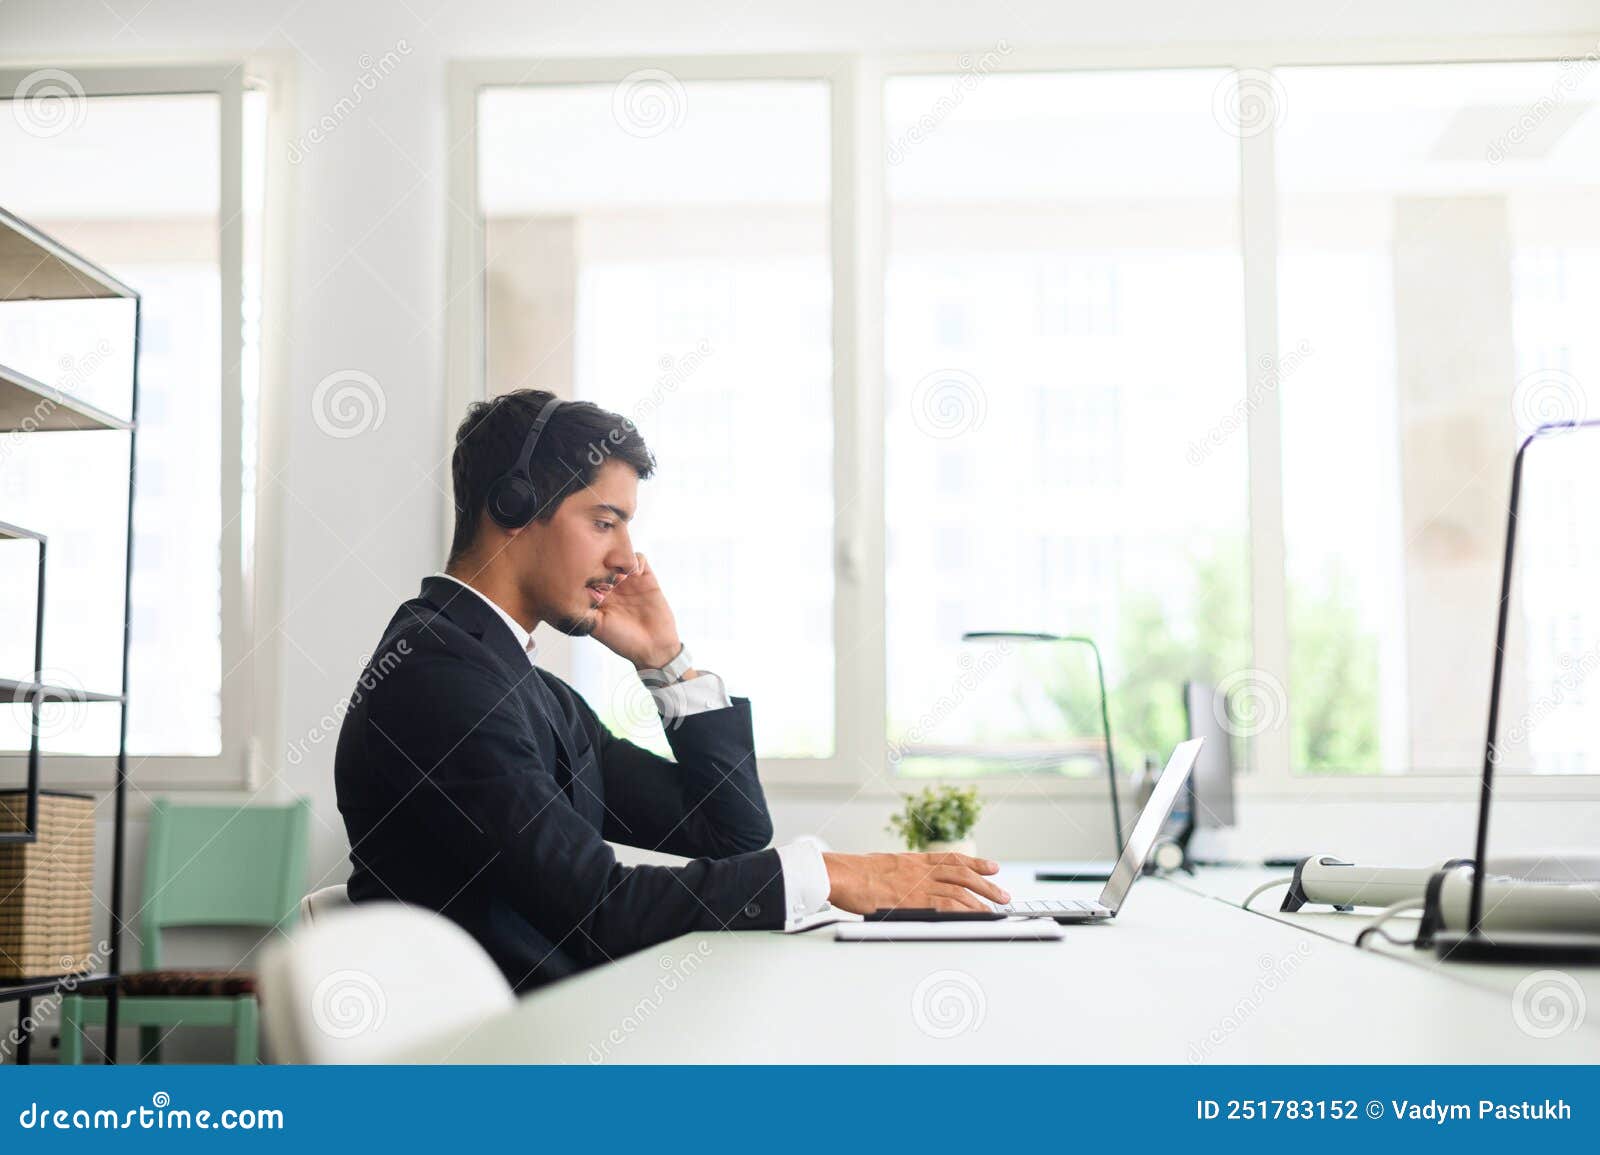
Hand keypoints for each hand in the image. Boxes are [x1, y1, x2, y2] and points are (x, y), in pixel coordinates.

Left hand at [588, 552, 682, 669]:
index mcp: (598, 595)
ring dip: (618, 559)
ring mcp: (629, 581)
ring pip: (620, 556)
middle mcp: (613, 585)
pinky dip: (636, 560)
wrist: (652, 647)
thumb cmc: (623, 640)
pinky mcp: (646, 578)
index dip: (586, 571)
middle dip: (601, 561)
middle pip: (602, 560)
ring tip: (620, 575)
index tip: (589, 579)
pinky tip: (635, 575)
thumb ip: (583, 611)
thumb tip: (571, 593)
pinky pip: (639, 559)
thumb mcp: (596, 627)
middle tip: (604, 574)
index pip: (587, 573)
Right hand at [822, 851, 1009, 913]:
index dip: (976, 863)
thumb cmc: (856, 872)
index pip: (953, 859)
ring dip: (980, 902)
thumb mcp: (884, 865)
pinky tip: (974, 918)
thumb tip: (906, 882)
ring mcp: (919, 886)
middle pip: (963, 876)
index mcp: (915, 860)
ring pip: (959, 892)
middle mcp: (921, 870)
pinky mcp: (914, 902)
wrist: (843, 874)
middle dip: (986, 885)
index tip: (993, 867)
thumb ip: (902, 873)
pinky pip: (945, 907)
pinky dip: (962, 912)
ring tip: (994, 910)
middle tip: (1003, 894)